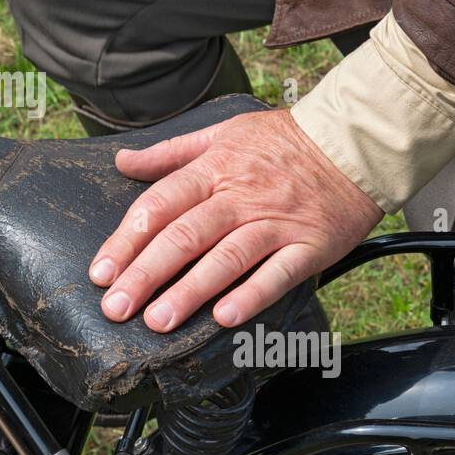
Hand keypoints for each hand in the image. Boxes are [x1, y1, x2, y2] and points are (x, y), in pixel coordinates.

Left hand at [89, 108, 381, 332]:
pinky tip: (224, 318)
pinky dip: (252, 296)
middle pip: (184, 237)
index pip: (160, 205)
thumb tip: (123, 160)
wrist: (354, 142)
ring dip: (189, 292)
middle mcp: (240, 197)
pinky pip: (278, 274)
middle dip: (145, 274)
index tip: (101, 272)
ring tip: (158, 320)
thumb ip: (170, 153)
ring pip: (225, 259)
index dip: (127, 240)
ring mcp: (276, 223)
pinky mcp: (310, 246)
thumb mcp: (222, 133)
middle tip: (116, 308)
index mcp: (213, 169)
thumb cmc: (282, 142)